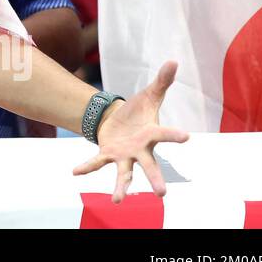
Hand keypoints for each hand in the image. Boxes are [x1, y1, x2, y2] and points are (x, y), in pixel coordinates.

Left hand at [72, 61, 188, 203]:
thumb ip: (162, 81)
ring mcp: (124, 155)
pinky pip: (96, 163)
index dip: (175, 135)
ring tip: (117, 201)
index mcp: (152, 134)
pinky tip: (75, 172)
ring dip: (121, 187)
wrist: (120, 121)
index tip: (186, 137)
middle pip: (149, 166)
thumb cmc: (140, 111)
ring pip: (124, 173)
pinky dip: (87, 167)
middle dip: (154, 178)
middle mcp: (140, 150)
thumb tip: (174, 61)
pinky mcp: (108, 154)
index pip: (166, 133)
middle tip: (161, 194)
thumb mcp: (150, 94)